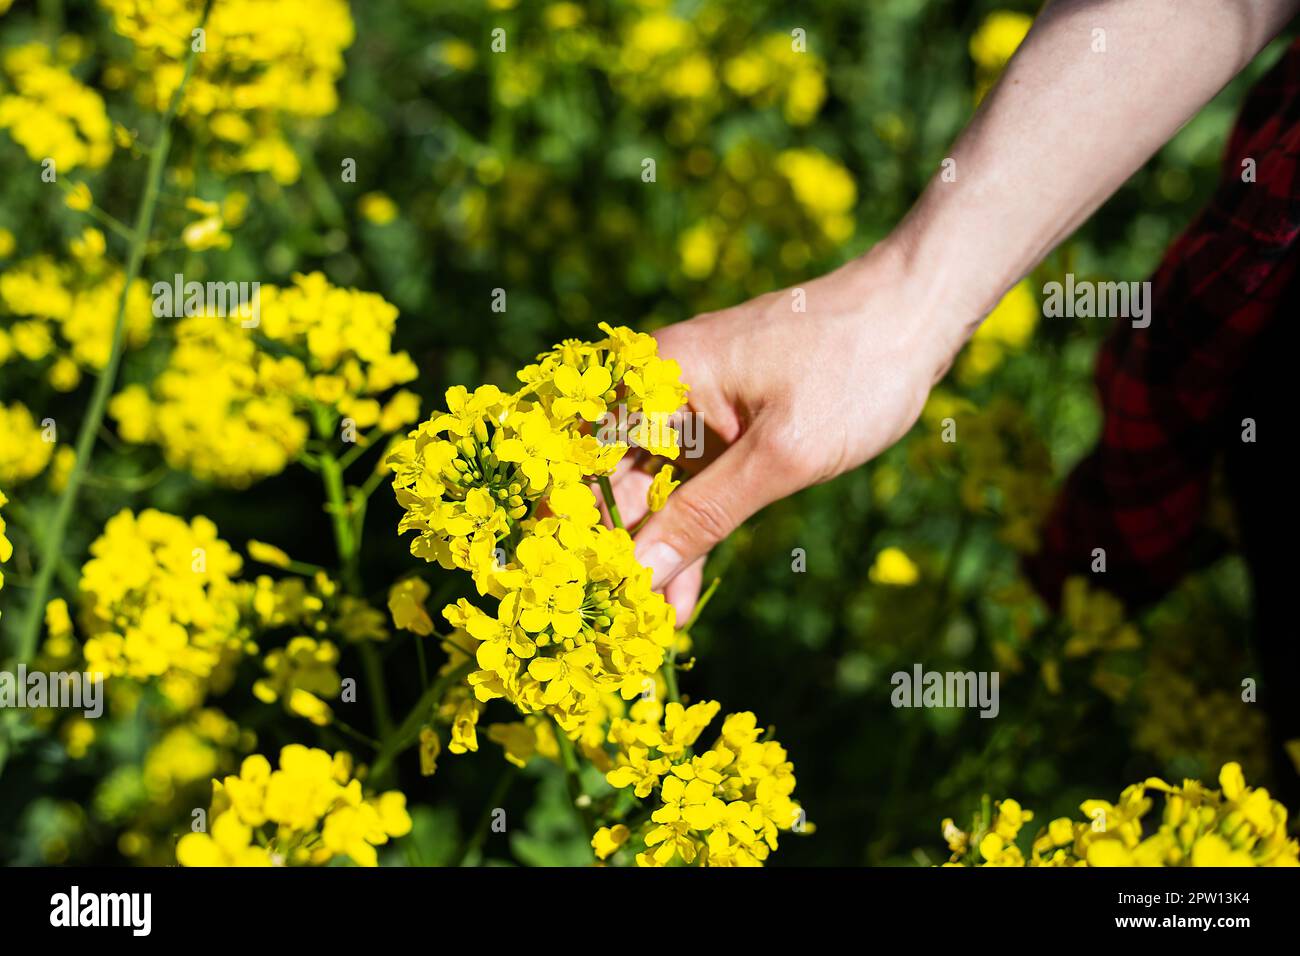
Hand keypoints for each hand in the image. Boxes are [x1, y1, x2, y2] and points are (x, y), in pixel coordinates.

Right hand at [605, 241, 967, 618]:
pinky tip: (681, 593)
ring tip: (650, 623)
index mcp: (656, 377)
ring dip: (654, 554)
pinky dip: (690, 535)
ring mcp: (692, 409)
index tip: (579, 589)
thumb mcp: (779, 456)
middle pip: (613, 481)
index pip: (585, 461)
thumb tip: (639, 573)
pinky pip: (692, 489)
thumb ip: (705, 516)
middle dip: (615, 552)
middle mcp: (660, 388)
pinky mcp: (724, 428)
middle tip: (617, 623)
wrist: (915, 314)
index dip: (576, 527)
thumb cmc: (851, 370)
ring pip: (653, 492)